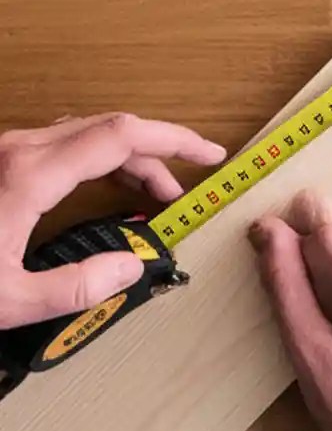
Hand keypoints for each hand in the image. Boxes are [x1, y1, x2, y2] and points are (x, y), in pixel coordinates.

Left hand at [0, 112, 224, 328]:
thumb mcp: (7, 300)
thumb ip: (77, 286)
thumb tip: (131, 267)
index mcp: (30, 175)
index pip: (124, 136)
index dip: (176, 141)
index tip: (211, 156)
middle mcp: (19, 150)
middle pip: (112, 130)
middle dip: (160, 155)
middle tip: (187, 189)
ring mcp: (7, 151)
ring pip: (88, 134)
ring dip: (129, 159)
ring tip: (154, 196)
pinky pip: (64, 144)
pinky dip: (100, 160)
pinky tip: (107, 189)